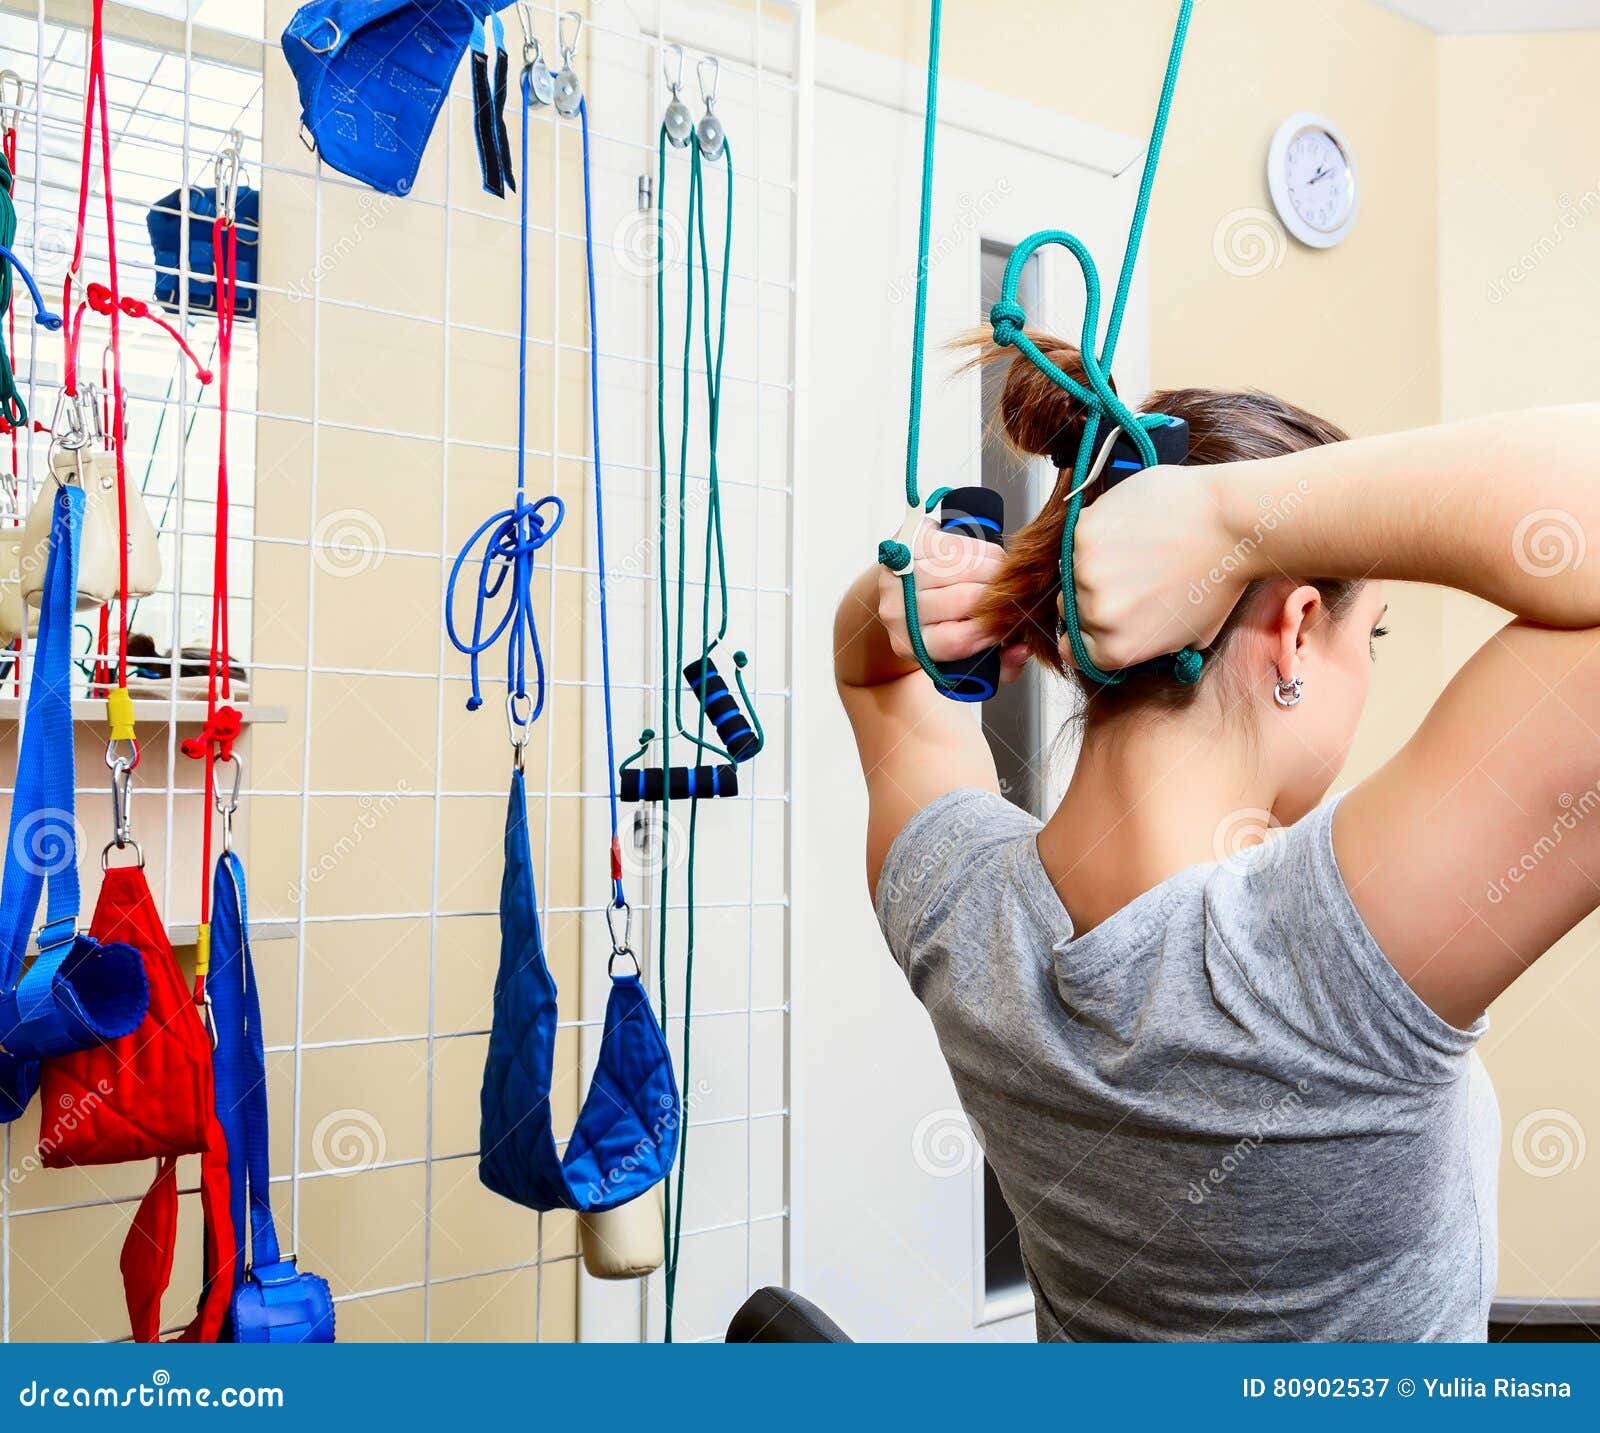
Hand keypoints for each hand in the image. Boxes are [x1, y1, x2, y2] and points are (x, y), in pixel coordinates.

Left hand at [877, 523, 1028, 681]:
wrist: (904, 589)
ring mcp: (899, 574)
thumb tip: (1021, 650)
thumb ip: (1000, 665)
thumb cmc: (941, 623)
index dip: (991, 630)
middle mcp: (897, 610)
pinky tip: (986, 560)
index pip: (956, 640)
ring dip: (994, 569)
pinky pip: (959, 543)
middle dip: (998, 595)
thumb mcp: (966, 655)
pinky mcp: (908, 543)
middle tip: (1011, 596)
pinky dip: (983, 550)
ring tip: (1002, 577)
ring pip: (964, 566)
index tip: (1008, 624)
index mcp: (909, 644)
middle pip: (964, 598)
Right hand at [1068, 465, 1245, 669]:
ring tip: (1139, 547)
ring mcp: (1086, 572)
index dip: (1085, 633)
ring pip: (1075, 569)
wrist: (1231, 523)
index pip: (1073, 649)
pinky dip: (1102, 530)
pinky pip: (1082, 535)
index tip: (1098, 617)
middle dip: (1093, 595)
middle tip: (1128, 576)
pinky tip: (1135, 526)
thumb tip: (1130, 637)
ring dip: (1097, 560)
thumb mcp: (1190, 637)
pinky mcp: (1085, 532)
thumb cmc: (1220, 578)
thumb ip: (1150, 646)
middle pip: (1070, 608)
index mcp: (1116, 648)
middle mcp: (1096, 614)